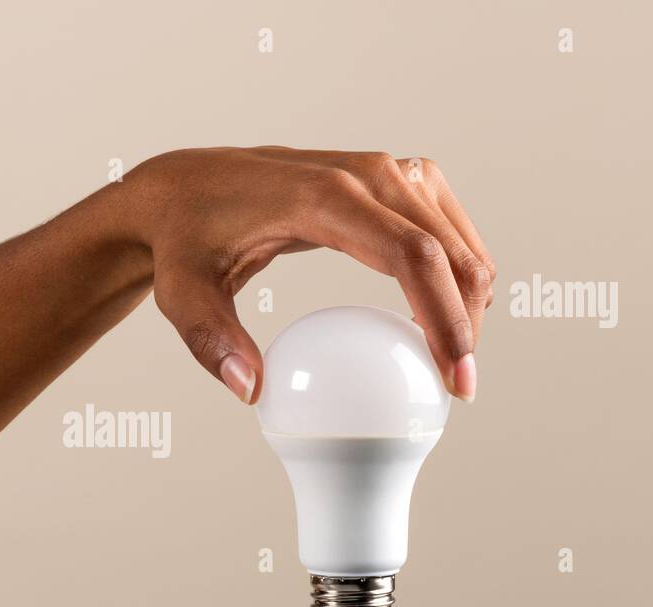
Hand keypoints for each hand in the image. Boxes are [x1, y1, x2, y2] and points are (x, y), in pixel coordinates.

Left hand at [122, 146, 495, 402]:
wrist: (184, 188)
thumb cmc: (185, 240)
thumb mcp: (183, 295)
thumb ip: (211, 341)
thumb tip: (250, 391)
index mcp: (323, 198)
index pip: (412, 255)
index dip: (445, 317)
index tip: (455, 375)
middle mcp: (364, 173)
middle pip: (447, 249)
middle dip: (467, 321)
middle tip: (459, 387)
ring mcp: (383, 169)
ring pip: (457, 236)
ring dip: (469, 296)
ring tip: (452, 359)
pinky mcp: (390, 177)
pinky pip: (445, 225)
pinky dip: (455, 271)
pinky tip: (440, 316)